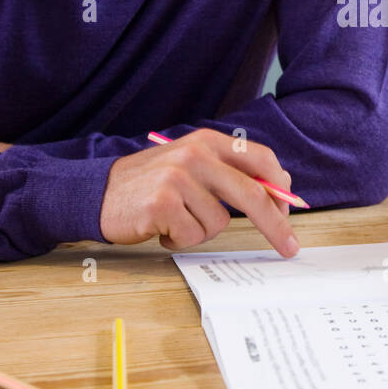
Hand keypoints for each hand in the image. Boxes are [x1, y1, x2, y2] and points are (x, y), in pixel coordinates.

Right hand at [100, 127, 298, 256]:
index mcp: (208, 141)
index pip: (261, 160)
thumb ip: (227, 174)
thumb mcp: (191, 165)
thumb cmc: (151, 184)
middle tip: (289, 247)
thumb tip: (274, 198)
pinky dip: (179, 240)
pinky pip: (192, 236)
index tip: (287, 212)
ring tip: (176, 220)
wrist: (98, 193)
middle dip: (275, 225)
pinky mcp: (162, 203)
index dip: (279, 189)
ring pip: (218, 224)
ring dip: (199, 231)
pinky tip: (161, 228)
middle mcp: (195, 154)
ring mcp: (178, 178)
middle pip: (252, 195)